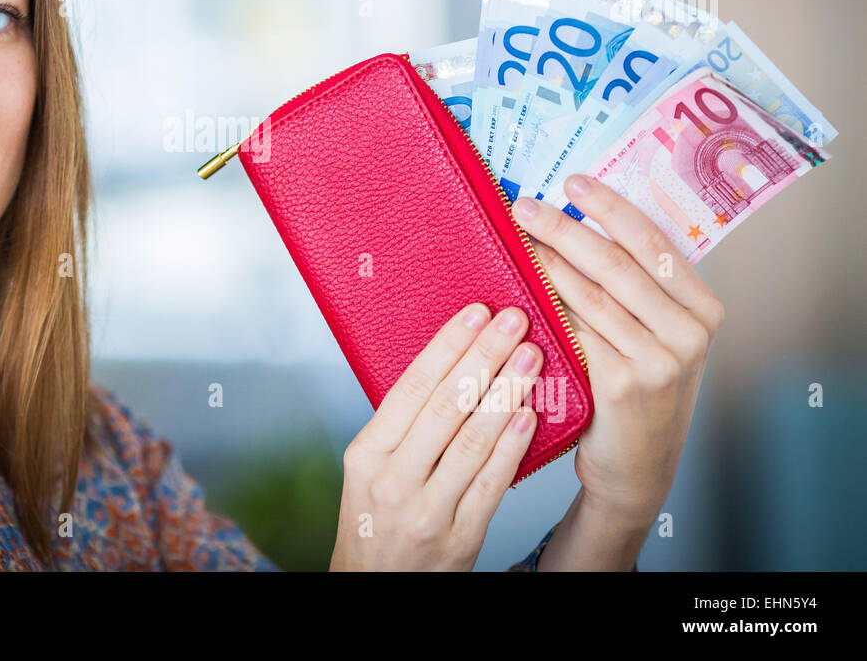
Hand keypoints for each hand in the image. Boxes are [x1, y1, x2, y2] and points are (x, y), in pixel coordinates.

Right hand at [329, 303, 540, 570]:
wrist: (373, 588)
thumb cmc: (377, 519)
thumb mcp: (370, 469)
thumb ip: (402, 426)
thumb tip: (451, 365)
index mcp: (367, 452)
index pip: (411, 386)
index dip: (447, 346)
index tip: (476, 312)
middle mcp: (391, 478)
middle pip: (445, 405)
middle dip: (484, 356)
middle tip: (515, 320)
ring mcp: (425, 510)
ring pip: (472, 440)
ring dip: (506, 392)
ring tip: (532, 357)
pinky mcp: (458, 538)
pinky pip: (490, 484)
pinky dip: (511, 447)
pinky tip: (529, 414)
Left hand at [511, 174, 725, 526]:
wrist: (637, 466)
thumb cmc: (639, 389)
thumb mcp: (655, 335)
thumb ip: (636, 288)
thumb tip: (582, 219)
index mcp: (703, 308)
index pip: (653, 242)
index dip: (610, 207)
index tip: (573, 182)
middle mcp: (690, 332)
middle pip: (618, 263)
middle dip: (566, 228)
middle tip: (525, 206)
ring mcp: (659, 360)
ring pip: (591, 294)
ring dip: (548, 261)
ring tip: (517, 237)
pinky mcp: (623, 385)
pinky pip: (576, 331)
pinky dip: (546, 304)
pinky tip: (522, 285)